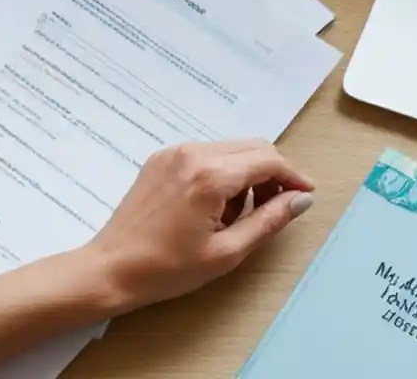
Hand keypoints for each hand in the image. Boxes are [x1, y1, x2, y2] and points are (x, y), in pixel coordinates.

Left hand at [81, 141, 315, 314]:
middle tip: (278, 206)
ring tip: (238, 215)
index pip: (268, 160)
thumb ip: (269, 220)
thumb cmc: (167, 269)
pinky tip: (214, 206)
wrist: (110, 269)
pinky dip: (222, 172)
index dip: (293, 176)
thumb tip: (301, 199)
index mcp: (210, 176)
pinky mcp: (161, 158)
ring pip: (231, 149)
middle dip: (273, 172)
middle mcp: (193, 153)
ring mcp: (174, 153)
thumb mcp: (227, 252)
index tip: (306, 194)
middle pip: (252, 147)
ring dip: (247, 174)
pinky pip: (206, 155)